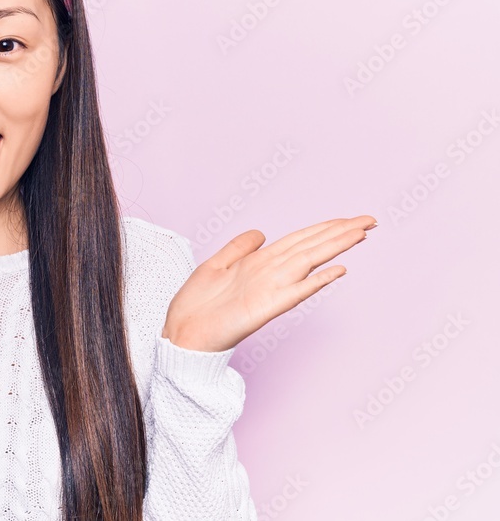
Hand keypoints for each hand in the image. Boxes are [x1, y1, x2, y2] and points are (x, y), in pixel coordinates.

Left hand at [162, 215, 376, 351]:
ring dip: (335, 247)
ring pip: (309, 262)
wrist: (182, 333)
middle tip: (370, 220)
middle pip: (311, 247)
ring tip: (361, 233)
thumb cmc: (196, 305)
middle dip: (340, 232)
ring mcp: (270, 289)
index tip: (349, 219)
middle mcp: (270, 273)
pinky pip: (296, 292)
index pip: (300, 240)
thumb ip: (239, 248)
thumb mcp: (215, 265)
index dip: (324, 228)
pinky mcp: (265, 307)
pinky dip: (316, 281)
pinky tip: (338, 271)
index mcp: (259, 263)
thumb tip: (261, 232)